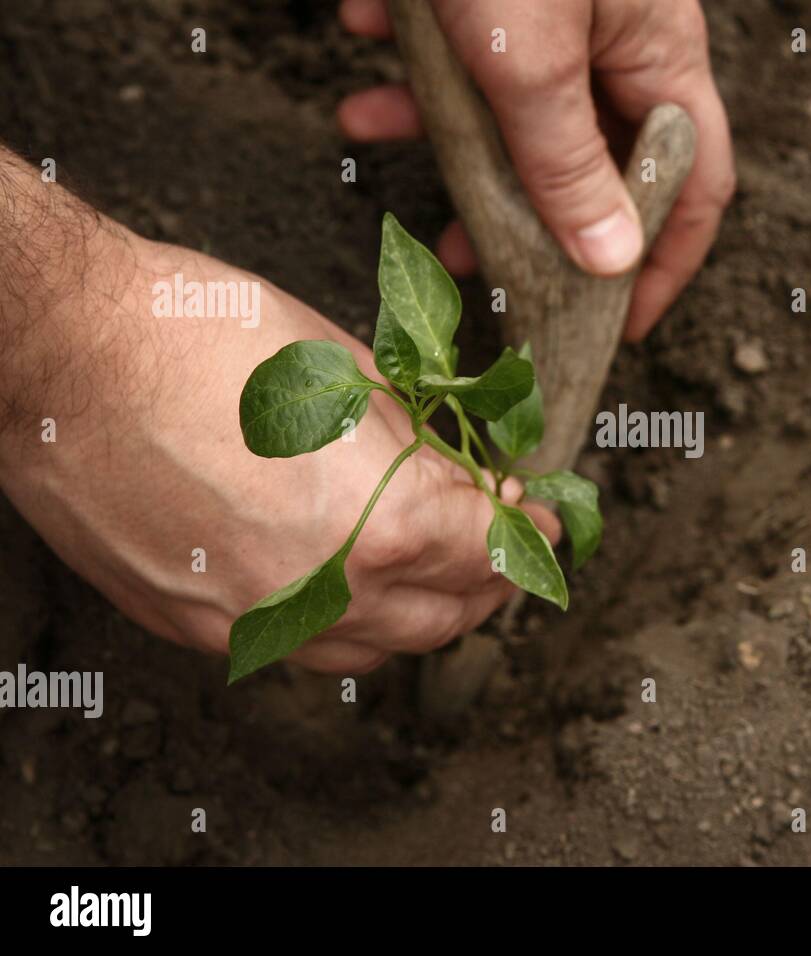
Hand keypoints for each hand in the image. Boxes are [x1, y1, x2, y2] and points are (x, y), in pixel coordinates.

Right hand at [0, 221, 557, 675]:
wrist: (66, 352)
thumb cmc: (203, 337)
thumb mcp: (349, 375)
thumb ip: (420, 448)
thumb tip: (464, 480)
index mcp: (385, 526)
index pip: (490, 550)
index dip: (527, 531)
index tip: (540, 521)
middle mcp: (329, 594)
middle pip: (444, 616)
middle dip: (487, 580)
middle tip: (501, 546)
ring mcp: (257, 621)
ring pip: (373, 650)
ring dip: (420, 614)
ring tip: (435, 571)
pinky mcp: (197, 627)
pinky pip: (298, 649)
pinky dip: (345, 626)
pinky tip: (350, 586)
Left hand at [337, 0, 735, 340]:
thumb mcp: (528, 58)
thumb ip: (567, 164)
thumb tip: (612, 263)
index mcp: (658, 56)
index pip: (692, 187)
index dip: (666, 264)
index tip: (623, 325)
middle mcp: (616, 38)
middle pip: (593, 156)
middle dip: (529, 215)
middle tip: (479, 263)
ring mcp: (556, 11)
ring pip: (514, 105)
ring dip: (446, 136)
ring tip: (376, 149)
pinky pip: (465, 47)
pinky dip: (412, 62)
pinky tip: (361, 53)